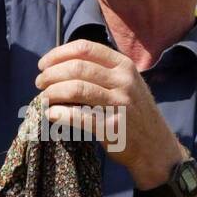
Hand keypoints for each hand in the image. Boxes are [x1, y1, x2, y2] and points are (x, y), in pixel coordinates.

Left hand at [35, 39, 182, 184]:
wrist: (156, 147)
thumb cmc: (135, 113)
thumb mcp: (127, 84)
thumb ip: (102, 71)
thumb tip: (61, 64)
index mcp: (124, 66)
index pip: (85, 48)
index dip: (58, 54)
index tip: (44, 64)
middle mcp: (123, 81)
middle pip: (77, 68)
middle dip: (51, 74)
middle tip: (40, 83)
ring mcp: (119, 104)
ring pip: (75, 89)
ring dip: (53, 93)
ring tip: (45, 98)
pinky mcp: (112, 127)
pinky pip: (78, 117)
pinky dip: (59, 114)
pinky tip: (51, 114)